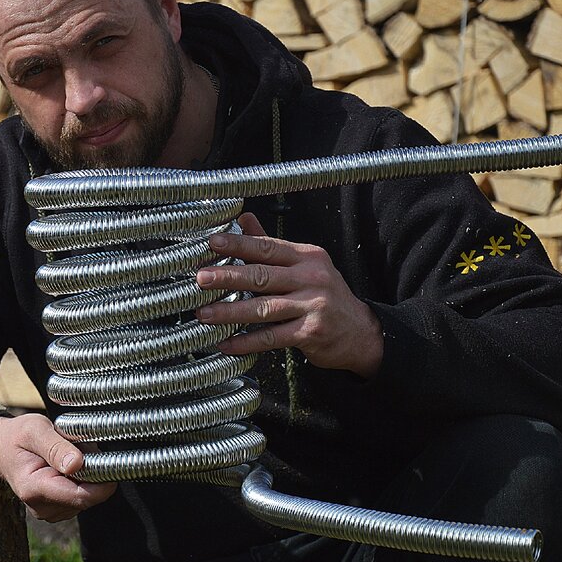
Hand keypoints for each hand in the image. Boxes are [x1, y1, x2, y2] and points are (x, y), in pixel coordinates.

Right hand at [0, 413, 115, 521]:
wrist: (1, 449)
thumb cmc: (17, 437)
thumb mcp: (34, 430)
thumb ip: (55, 447)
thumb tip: (78, 464)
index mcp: (34, 489)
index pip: (81, 496)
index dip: (101, 479)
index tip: (106, 458)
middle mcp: (42, 508)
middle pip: (88, 497)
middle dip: (93, 471)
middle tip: (79, 447)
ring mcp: (50, 512)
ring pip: (88, 497)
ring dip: (88, 475)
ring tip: (69, 454)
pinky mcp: (58, 511)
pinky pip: (82, 497)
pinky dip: (82, 480)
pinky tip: (68, 466)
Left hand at [194, 213, 382, 378]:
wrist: (360, 332)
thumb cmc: (324, 295)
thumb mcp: (304, 265)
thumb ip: (271, 246)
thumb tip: (243, 217)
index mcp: (307, 257)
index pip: (268, 247)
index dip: (239, 244)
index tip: (212, 243)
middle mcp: (312, 278)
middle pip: (263, 275)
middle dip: (228, 276)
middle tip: (201, 278)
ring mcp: (313, 305)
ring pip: (264, 308)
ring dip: (230, 312)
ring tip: (204, 314)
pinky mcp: (311, 332)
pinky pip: (272, 337)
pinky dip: (246, 342)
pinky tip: (226, 343)